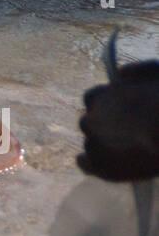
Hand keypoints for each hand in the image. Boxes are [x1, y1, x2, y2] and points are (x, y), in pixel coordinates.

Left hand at [78, 60, 158, 181]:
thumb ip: (140, 70)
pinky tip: (106, 162)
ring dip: (103, 142)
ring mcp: (92, 144)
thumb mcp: (158, 75)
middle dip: (104, 124)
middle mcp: (90, 119)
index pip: (92, 97)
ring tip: (126, 146)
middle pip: (89, 121)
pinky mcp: (98, 166)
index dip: (104, 103)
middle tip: (124, 130)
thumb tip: (120, 73)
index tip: (116, 108)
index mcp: (99, 97)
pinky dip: (92, 162)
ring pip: (90, 141)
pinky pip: (84, 163)